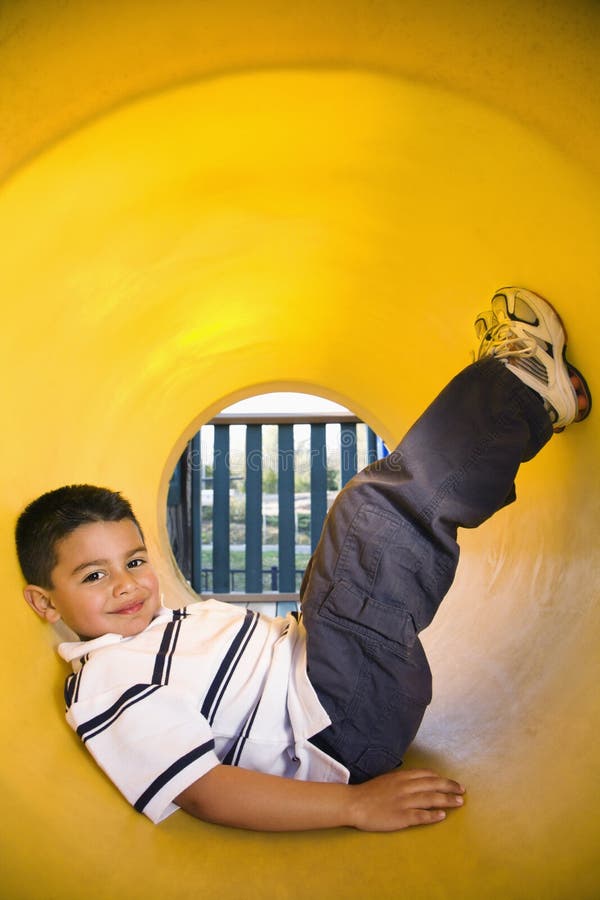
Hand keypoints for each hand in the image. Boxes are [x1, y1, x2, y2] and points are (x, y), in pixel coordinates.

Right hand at [348, 768, 464, 831]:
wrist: (354, 803)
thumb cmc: (369, 792)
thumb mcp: (387, 779)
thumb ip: (403, 780)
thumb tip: (417, 781)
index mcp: (402, 776)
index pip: (427, 775)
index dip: (441, 778)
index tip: (451, 782)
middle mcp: (406, 787)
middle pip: (433, 785)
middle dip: (450, 787)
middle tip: (462, 791)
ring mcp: (404, 801)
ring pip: (431, 799)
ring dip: (447, 800)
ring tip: (459, 802)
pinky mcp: (401, 816)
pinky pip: (421, 815)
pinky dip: (433, 815)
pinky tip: (442, 816)